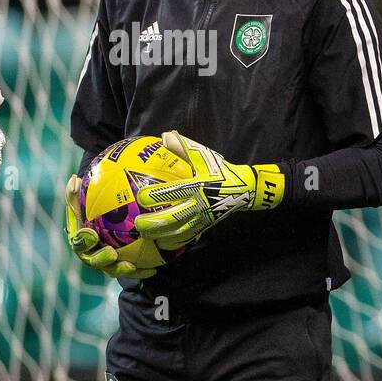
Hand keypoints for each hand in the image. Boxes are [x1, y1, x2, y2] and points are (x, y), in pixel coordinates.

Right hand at [64, 175, 155, 279]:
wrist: (103, 221)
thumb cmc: (91, 209)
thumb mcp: (82, 199)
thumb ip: (76, 192)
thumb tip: (74, 180)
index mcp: (81, 240)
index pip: (79, 242)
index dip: (83, 241)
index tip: (92, 234)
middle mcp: (91, 254)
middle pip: (93, 260)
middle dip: (101, 259)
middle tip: (112, 253)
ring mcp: (106, 263)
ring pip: (112, 270)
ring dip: (121, 269)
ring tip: (131, 266)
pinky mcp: (121, 267)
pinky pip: (131, 271)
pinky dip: (141, 271)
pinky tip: (153, 269)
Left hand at [133, 130, 283, 245]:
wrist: (244, 189)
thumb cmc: (220, 170)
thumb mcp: (204, 156)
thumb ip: (184, 147)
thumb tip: (165, 135)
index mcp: (196, 186)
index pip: (173, 192)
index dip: (156, 195)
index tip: (140, 196)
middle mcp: (198, 204)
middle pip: (173, 217)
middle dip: (154, 222)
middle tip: (137, 223)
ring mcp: (202, 217)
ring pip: (178, 231)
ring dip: (160, 235)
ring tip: (144, 236)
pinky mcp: (205, 226)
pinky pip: (188, 237)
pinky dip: (174, 243)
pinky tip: (161, 244)